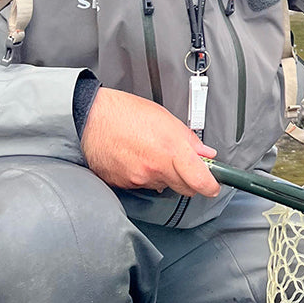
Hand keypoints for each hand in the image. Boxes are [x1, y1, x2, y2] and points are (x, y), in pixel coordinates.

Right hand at [81, 87, 219, 196]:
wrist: (91, 117)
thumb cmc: (126, 113)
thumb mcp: (166, 119)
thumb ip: (189, 140)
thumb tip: (206, 154)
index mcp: (171, 150)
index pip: (200, 181)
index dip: (210, 186)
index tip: (213, 185)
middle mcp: (155, 168)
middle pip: (185, 189)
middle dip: (190, 180)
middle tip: (184, 165)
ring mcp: (138, 179)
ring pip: (163, 186)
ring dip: (164, 175)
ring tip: (151, 153)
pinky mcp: (123, 185)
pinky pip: (142, 185)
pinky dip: (144, 175)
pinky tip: (136, 158)